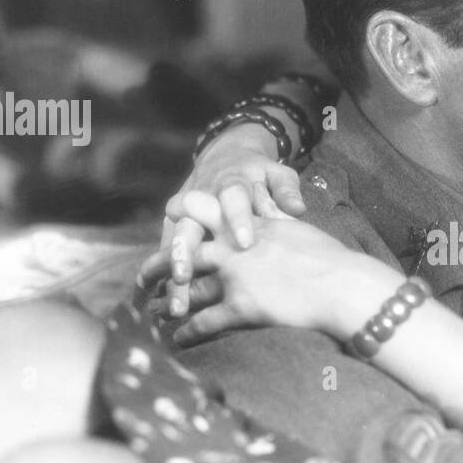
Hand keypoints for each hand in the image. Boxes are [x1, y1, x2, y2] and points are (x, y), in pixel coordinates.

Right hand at [152, 124, 307, 315]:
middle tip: (183, 277)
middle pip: (189, 222)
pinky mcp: (177, 226)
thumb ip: (285, 190)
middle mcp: (203, 198)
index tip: (245, 243)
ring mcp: (188, 213)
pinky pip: (167, 251)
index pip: (233, 198)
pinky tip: (165, 303)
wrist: (228, 156)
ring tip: (175, 306)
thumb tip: (297, 208)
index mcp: (233, 184)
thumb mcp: (276, 174)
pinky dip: (164, 276)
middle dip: (183, 250)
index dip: (238, 219)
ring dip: (171, 275)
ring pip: (174, 243)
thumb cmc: (259, 173)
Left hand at [166, 217, 398, 346]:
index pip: (208, 212)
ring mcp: (234, 279)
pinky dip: (188, 331)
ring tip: (156, 311)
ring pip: (188, 289)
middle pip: (185, 252)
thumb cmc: (332, 259)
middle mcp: (234, 249)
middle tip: (143, 276)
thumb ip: (280, 222)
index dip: (186, 212)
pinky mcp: (240, 309)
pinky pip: (204, 322)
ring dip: (169, 302)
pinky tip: (178, 338)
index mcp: (250, 226)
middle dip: (161, 265)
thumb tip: (279, 214)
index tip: (171, 214)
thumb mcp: (301, 229)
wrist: (344, 285)